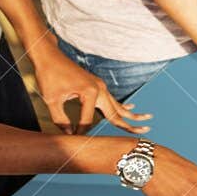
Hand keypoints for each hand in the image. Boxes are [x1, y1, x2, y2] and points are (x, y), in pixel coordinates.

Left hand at [31, 43, 150, 134]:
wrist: (49, 56)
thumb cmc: (49, 76)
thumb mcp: (52, 100)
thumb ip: (61, 119)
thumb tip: (68, 135)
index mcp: (90, 93)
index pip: (88, 119)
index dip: (81, 131)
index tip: (73, 139)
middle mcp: (100, 89)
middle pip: (116, 112)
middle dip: (130, 124)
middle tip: (145, 132)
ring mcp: (100, 86)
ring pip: (118, 105)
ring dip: (132, 114)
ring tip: (148, 119)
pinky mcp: (98, 85)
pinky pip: (112, 99)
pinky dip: (122, 105)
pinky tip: (131, 107)